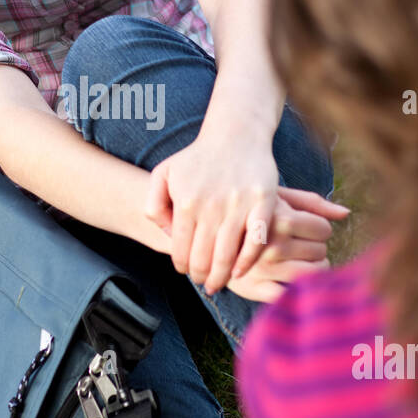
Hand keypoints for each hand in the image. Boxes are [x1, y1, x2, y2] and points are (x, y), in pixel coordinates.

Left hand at [144, 131, 281, 291]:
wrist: (235, 134)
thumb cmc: (197, 158)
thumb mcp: (163, 174)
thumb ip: (153, 204)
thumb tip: (167, 235)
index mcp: (185, 203)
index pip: (181, 251)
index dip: (183, 267)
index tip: (187, 271)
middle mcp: (211, 207)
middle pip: (203, 259)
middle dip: (201, 277)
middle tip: (203, 281)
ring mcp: (239, 206)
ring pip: (228, 256)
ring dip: (221, 277)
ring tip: (218, 282)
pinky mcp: (263, 204)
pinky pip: (256, 243)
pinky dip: (247, 263)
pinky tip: (239, 271)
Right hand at [224, 187, 350, 302]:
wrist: (201, 236)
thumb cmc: (246, 213)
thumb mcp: (273, 198)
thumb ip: (311, 203)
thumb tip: (347, 212)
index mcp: (278, 217)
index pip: (323, 229)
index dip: (320, 230)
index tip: (308, 231)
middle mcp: (272, 243)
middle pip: (321, 251)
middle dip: (316, 249)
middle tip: (302, 247)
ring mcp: (264, 268)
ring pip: (314, 274)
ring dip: (314, 269)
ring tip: (301, 262)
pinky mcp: (254, 288)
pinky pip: (291, 295)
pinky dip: (299, 291)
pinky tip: (292, 281)